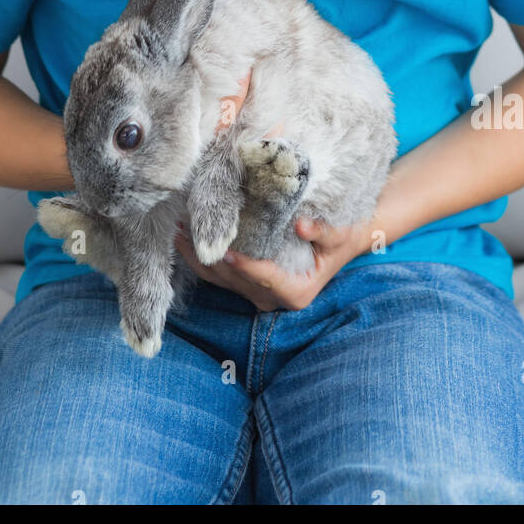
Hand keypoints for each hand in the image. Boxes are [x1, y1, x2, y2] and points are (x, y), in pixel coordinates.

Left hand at [174, 215, 370, 311]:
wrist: (344, 240)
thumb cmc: (344, 237)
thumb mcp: (342, 234)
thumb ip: (324, 232)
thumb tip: (302, 225)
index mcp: (296, 292)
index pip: (265, 278)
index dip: (245, 265)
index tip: (227, 249)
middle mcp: (273, 298)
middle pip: (235, 279)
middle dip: (211, 254)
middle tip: (190, 224)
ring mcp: (257, 293)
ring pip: (220, 279)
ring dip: (198, 255)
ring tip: (179, 227)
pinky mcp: (247, 284)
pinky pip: (218, 275)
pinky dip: (200, 256)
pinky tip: (184, 236)